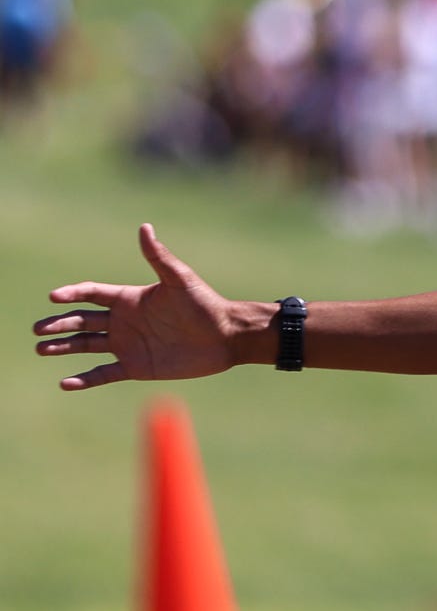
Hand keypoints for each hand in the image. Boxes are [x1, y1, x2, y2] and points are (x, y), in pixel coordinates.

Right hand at [33, 224, 240, 390]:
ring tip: (41, 349)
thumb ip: (158, 257)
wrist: (227, 337)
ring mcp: (129, 344)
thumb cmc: (205, 305)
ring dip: (63, 347)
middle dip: (59, 324)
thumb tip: (145, 227)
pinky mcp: (137, 366)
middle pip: (82, 321)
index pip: (91, 294)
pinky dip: (85, 379)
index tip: (55, 297)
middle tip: (37, 329)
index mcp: (130, 298)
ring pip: (87, 345)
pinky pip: (104, 373)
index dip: (72, 294)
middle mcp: (124, 321)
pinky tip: (65, 383)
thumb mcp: (180, 280)